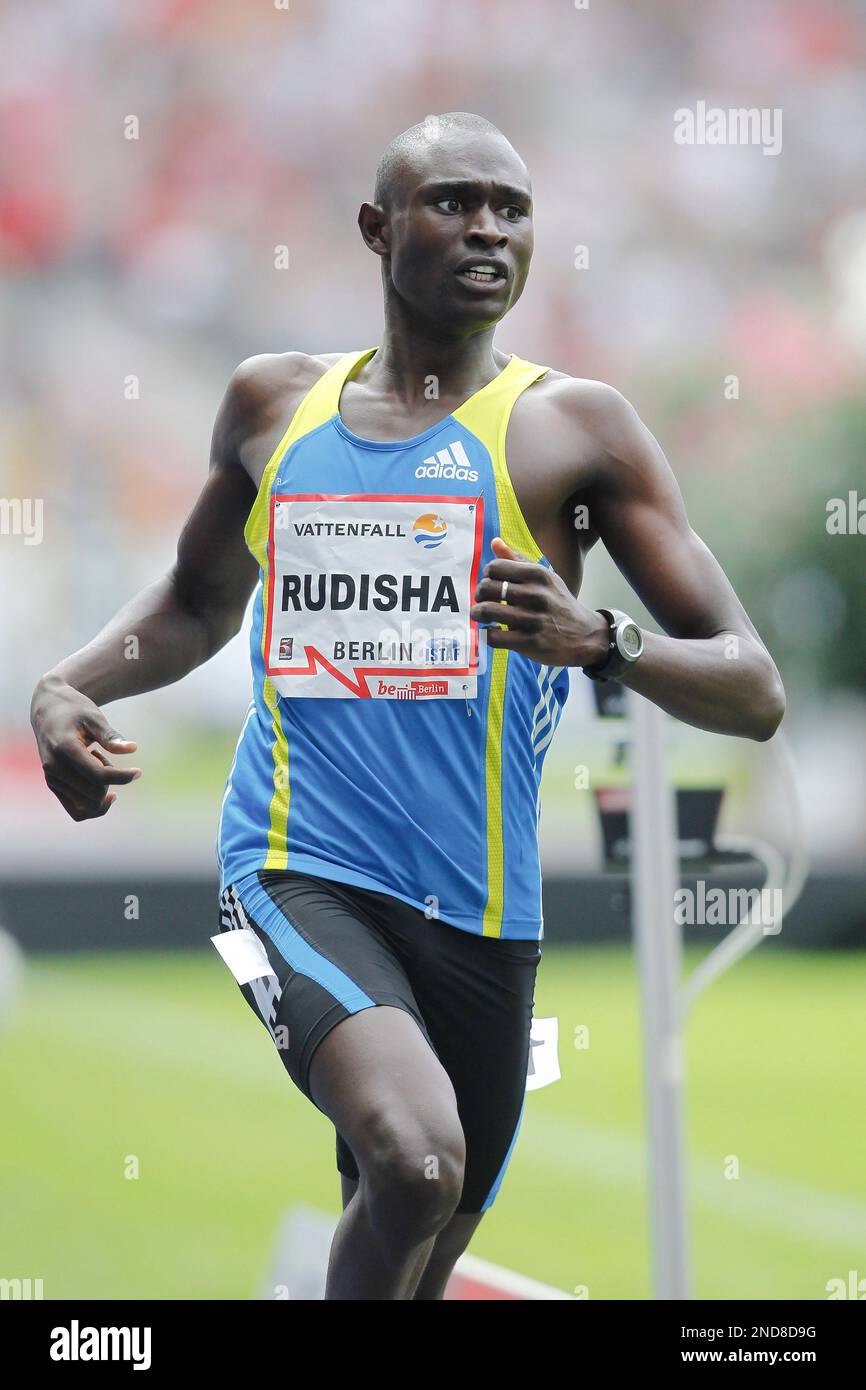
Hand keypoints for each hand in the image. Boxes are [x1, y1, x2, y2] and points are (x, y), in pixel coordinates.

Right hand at [30, 675, 140, 820]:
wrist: (47, 710)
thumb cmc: (74, 710)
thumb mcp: (94, 717)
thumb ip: (111, 736)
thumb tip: (132, 749)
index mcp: (65, 749)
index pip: (97, 775)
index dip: (122, 777)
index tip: (138, 772)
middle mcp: (54, 768)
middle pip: (94, 793)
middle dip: (110, 780)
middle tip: (104, 757)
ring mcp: (52, 779)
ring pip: (87, 806)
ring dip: (101, 790)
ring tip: (97, 764)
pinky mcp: (53, 785)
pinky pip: (77, 811)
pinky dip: (94, 806)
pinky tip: (103, 788)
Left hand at [470, 537, 609, 666]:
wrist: (585, 636)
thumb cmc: (559, 604)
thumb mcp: (546, 578)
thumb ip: (518, 561)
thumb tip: (494, 542)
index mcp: (538, 575)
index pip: (495, 567)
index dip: (487, 576)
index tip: (491, 584)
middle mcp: (535, 595)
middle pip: (486, 588)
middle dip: (479, 595)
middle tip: (483, 601)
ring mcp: (532, 619)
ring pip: (486, 611)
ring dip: (478, 614)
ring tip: (481, 615)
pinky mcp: (529, 642)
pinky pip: (494, 637)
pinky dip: (488, 635)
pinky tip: (493, 632)